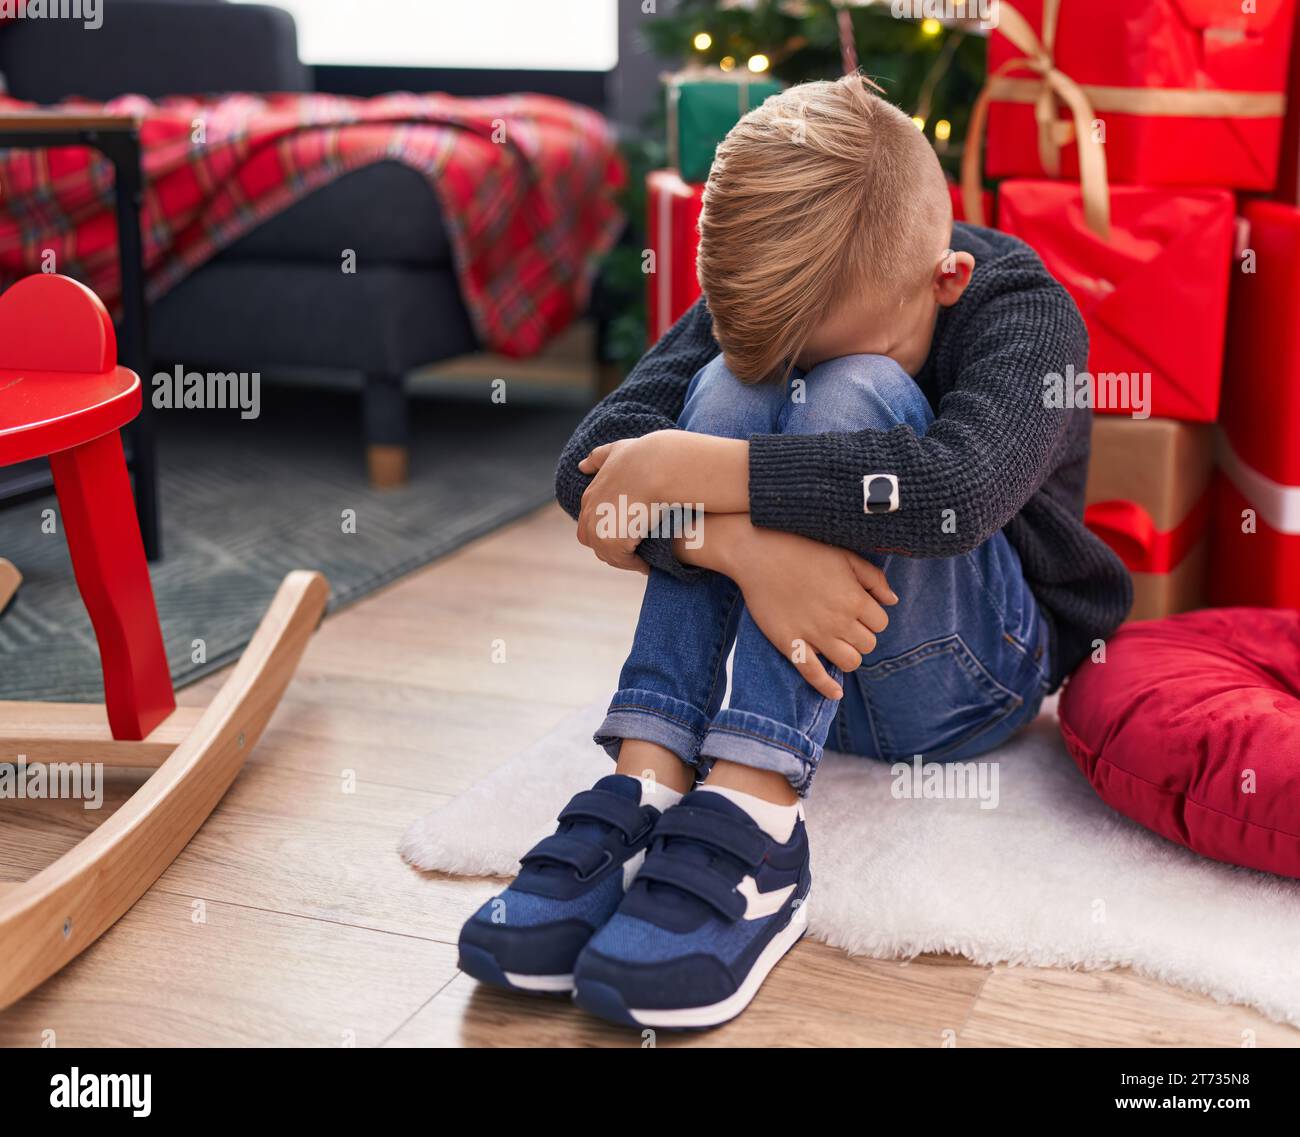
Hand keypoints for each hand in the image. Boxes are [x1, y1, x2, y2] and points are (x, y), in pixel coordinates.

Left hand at [576, 434, 671, 571]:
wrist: (658, 468)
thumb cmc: (643, 457)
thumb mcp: (616, 450)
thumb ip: (598, 458)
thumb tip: (581, 466)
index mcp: (589, 497)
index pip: (591, 523)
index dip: (609, 530)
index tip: (628, 534)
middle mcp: (589, 515)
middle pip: (596, 542)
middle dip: (613, 548)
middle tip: (635, 551)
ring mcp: (599, 530)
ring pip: (609, 554)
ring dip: (625, 559)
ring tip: (644, 560)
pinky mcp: (612, 541)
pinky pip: (623, 560)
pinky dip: (635, 564)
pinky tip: (648, 564)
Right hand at [693, 517, 896, 699]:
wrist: (757, 553)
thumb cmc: (802, 550)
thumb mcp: (845, 556)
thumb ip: (873, 578)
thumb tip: (892, 601)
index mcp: (854, 598)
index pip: (881, 623)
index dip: (872, 618)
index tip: (859, 611)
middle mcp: (838, 621)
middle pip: (868, 645)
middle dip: (862, 637)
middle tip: (847, 626)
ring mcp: (814, 635)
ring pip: (849, 662)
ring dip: (849, 656)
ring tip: (839, 646)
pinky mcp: (790, 644)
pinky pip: (813, 675)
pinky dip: (827, 687)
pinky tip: (835, 692)